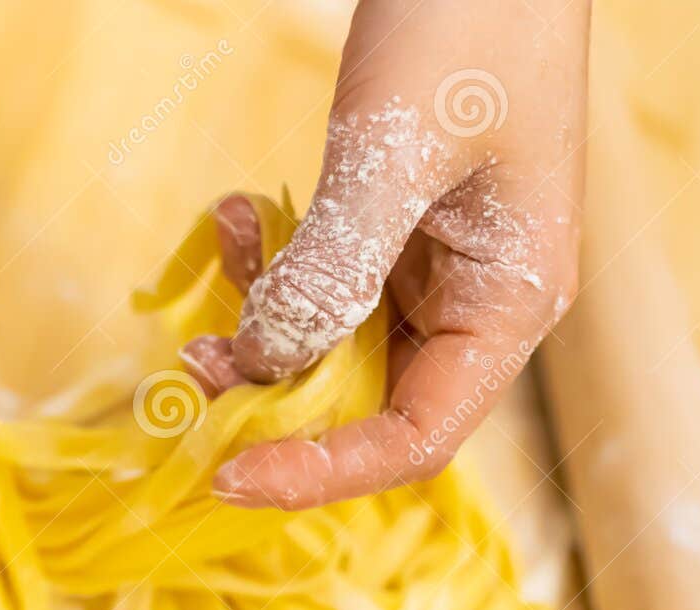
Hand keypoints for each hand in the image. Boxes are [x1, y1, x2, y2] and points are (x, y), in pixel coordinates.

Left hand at [191, 0, 588, 509]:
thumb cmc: (471, 26)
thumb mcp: (391, 154)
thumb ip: (330, 271)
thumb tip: (262, 365)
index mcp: (506, 308)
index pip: (413, 440)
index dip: (320, 473)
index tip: (226, 474)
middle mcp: (473, 307)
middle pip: (364, 404)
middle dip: (273, 393)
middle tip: (193, 364)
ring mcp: (432, 272)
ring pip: (331, 347)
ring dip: (262, 321)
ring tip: (226, 244)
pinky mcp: (392, 236)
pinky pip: (320, 285)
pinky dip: (272, 263)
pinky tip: (237, 212)